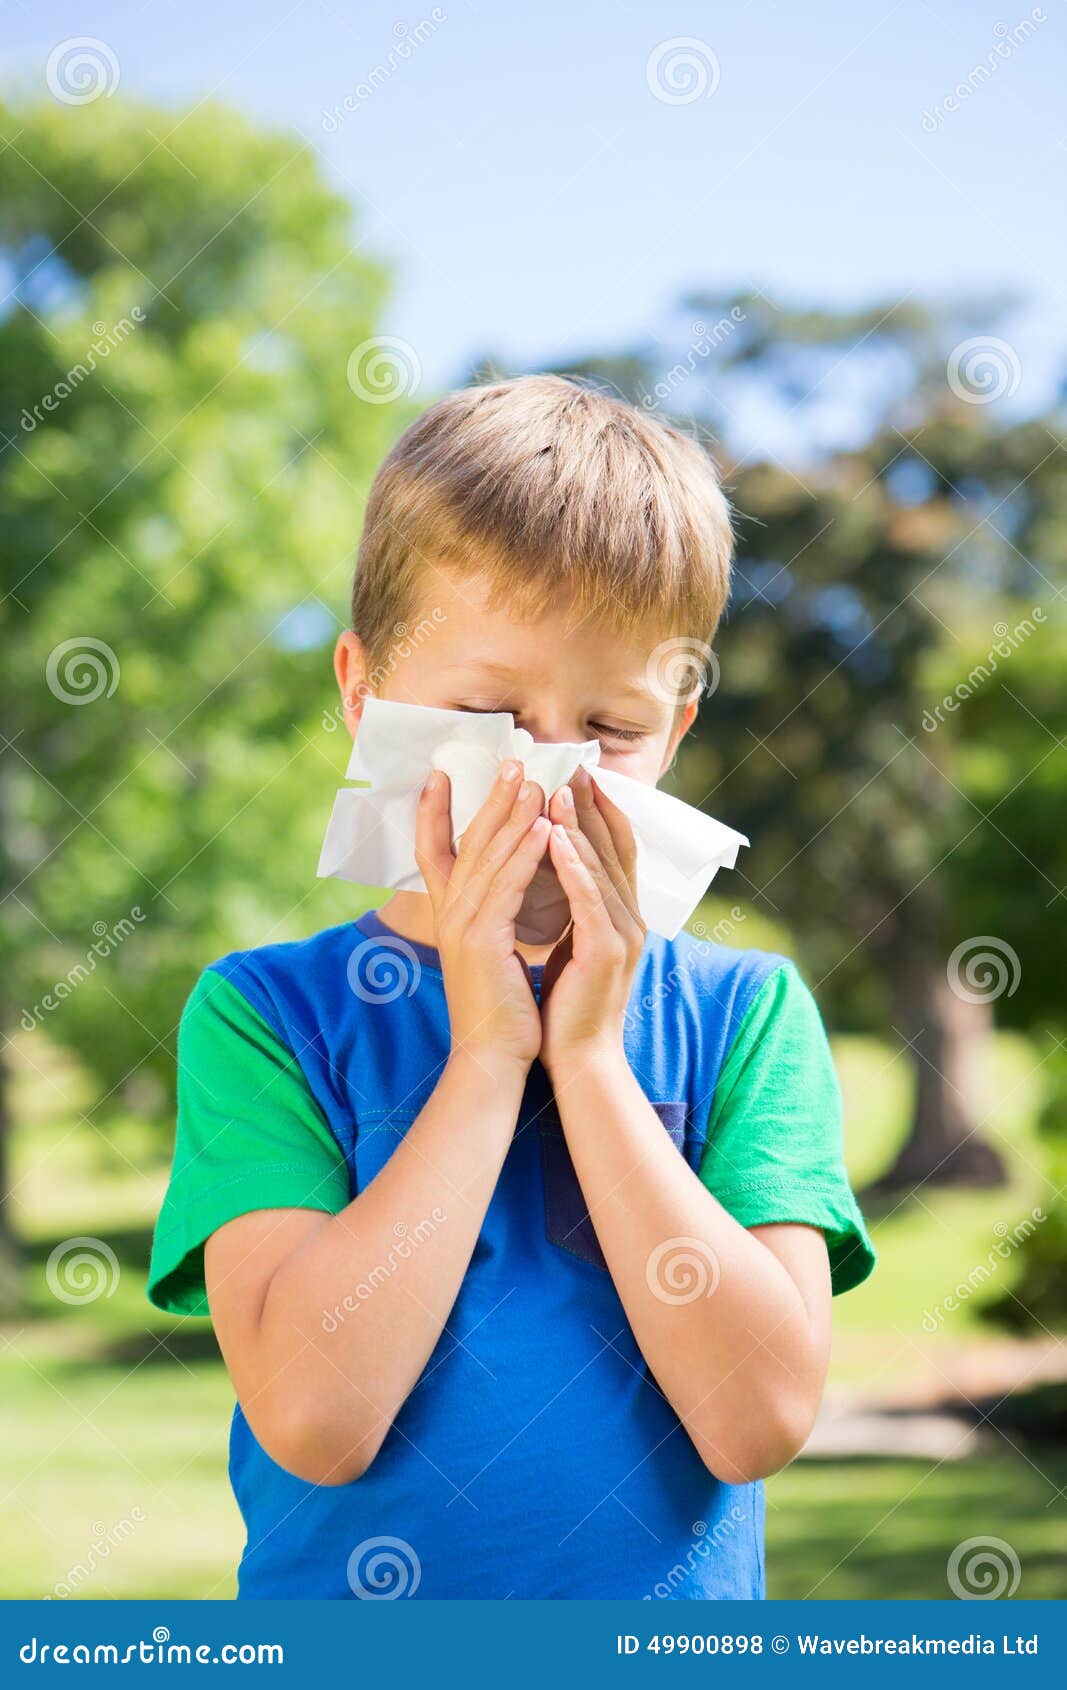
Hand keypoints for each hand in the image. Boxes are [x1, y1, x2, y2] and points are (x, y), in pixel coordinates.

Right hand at [415, 759, 548, 1071]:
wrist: (493, 1057)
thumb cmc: (501, 1007)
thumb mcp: (491, 950)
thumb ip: (493, 914)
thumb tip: (510, 882)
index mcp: (449, 915)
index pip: (432, 852)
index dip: (431, 812)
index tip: (437, 773)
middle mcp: (448, 914)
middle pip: (466, 841)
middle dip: (489, 798)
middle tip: (512, 759)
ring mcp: (461, 926)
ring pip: (488, 857)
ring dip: (512, 814)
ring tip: (533, 779)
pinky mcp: (482, 940)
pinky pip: (507, 886)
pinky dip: (526, 854)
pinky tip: (545, 828)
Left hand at [539, 767, 645, 1075]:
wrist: (577, 1058)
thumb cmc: (567, 1004)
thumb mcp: (571, 944)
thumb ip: (573, 908)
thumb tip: (556, 871)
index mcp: (622, 915)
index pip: (615, 849)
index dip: (599, 810)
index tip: (576, 774)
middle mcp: (631, 918)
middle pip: (615, 847)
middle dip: (592, 805)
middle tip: (571, 765)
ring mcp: (624, 934)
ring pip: (602, 867)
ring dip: (578, 826)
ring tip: (555, 790)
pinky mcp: (606, 951)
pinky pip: (589, 899)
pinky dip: (572, 866)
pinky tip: (554, 839)